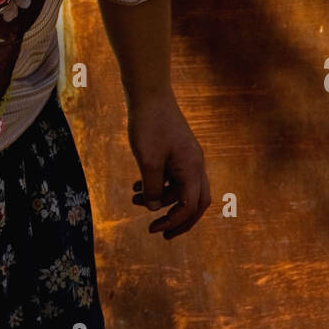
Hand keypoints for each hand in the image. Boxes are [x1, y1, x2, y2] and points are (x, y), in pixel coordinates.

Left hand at [127, 93, 209, 239]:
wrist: (149, 95)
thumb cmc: (149, 125)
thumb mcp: (147, 160)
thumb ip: (152, 187)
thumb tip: (153, 208)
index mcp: (193, 168)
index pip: (190, 206)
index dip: (173, 222)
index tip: (153, 229)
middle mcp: (195, 165)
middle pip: (195, 203)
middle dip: (178, 220)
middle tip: (161, 233)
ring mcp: (187, 158)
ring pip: (180, 189)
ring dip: (160, 200)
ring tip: (133, 201)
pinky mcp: (176, 152)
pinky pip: (171, 177)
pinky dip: (157, 185)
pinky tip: (136, 186)